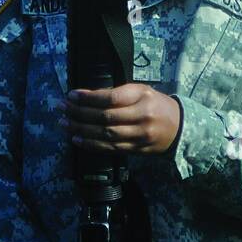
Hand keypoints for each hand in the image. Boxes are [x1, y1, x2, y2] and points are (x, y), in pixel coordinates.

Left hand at [64, 83, 181, 154]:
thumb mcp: (143, 91)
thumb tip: (88, 97)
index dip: (88, 98)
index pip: (111, 98)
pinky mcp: (136, 150)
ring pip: (105, 135)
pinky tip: (77, 139)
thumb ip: (120, 93)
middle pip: (105, 117)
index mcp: (143, 98)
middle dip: (79, 113)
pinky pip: (110, 148)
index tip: (71, 95)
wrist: (180, 128)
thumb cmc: (157, 105)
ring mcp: (139, 136)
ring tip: (63, 124)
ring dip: (81, 130)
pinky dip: (91, 144)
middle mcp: (141, 117)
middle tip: (61, 108)